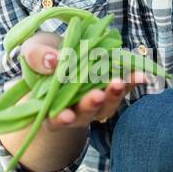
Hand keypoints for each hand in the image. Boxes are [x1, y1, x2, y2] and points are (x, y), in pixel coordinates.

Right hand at [19, 33, 147, 128]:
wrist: (60, 53)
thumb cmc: (42, 57)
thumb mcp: (33, 52)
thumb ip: (37, 57)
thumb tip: (53, 60)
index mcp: (51, 107)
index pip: (55, 119)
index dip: (60, 119)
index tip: (66, 116)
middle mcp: (75, 110)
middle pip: (85, 114)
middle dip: (91, 104)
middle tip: (97, 96)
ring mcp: (95, 101)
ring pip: (106, 105)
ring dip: (113, 94)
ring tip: (118, 81)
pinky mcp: (111, 87)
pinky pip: (123, 88)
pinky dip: (131, 82)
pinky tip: (140, 74)